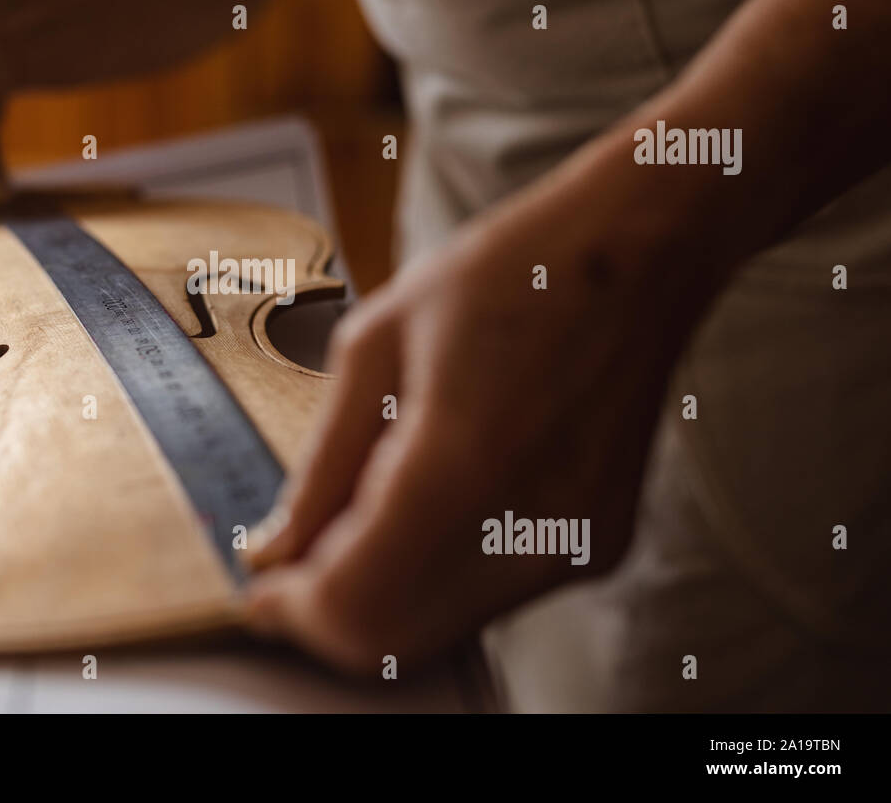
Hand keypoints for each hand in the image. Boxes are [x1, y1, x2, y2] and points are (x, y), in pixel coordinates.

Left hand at [244, 175, 710, 672]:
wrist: (632, 253)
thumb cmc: (505, 273)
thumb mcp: (376, 344)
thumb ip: (322, 464)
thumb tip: (276, 548)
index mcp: (461, 459)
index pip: (352, 599)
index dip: (290, 606)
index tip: (260, 585)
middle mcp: (527, 523)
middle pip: (392, 638)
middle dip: (325, 612)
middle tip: (293, 563)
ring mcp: (570, 543)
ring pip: (438, 630)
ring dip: (378, 597)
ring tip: (356, 518)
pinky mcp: (597, 545)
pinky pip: (488, 600)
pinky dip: (433, 579)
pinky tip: (420, 509)